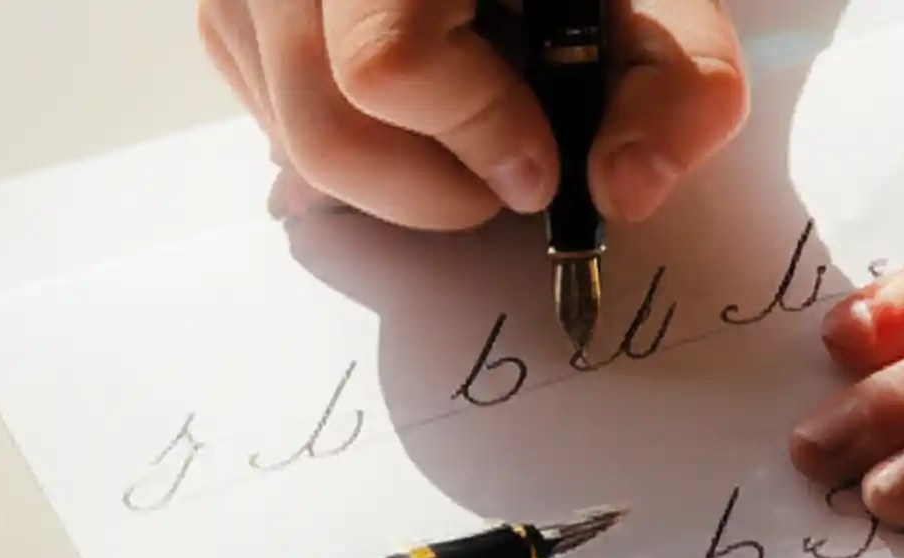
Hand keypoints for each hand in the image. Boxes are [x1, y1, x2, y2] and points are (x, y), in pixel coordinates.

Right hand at [196, 0, 747, 228]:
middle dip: (438, 192)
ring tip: (469, 125)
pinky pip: (280, 139)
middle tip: (509, 171)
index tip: (539, 165)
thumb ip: (674, 84)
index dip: (476, 135)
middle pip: (330, 135)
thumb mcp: (649, 2)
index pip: (389, 66)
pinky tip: (414, 111)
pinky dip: (362, 158)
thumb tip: (626, 190)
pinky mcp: (230, 25)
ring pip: (299, 153)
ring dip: (403, 181)